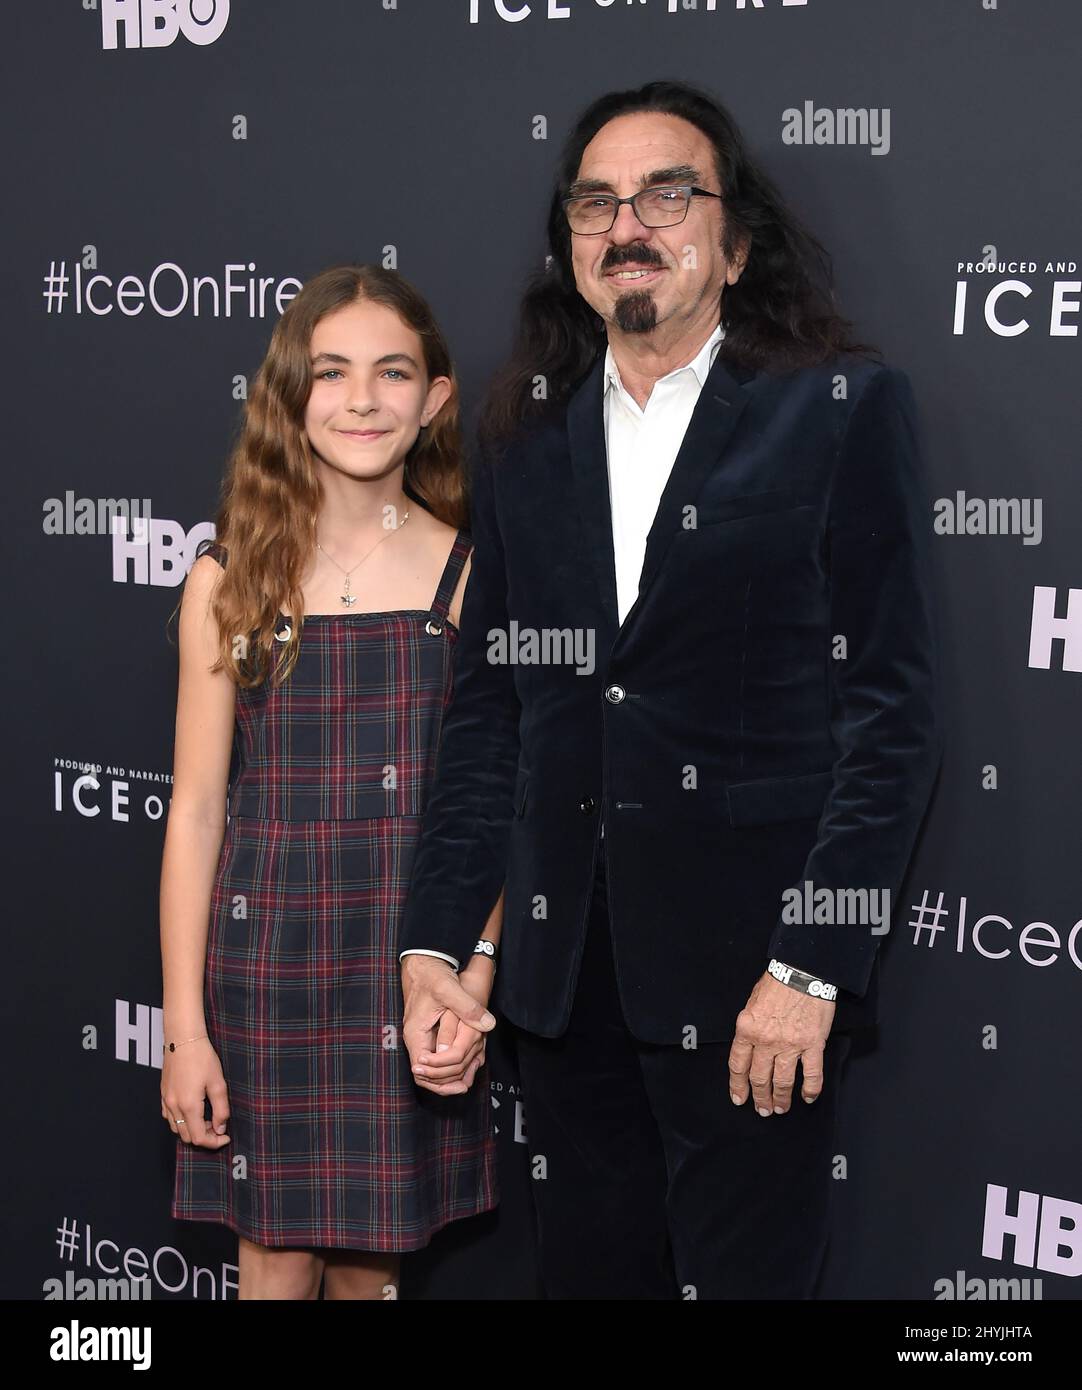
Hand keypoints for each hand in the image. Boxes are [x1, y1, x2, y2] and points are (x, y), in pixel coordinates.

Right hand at [161, 1038, 230, 1146]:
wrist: (183, 1039)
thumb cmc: (202, 1057)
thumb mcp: (218, 1083)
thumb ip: (221, 1109)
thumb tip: (221, 1128)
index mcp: (189, 1106)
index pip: (199, 1138)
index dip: (214, 1142)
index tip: (225, 1137)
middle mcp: (174, 1107)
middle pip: (187, 1137)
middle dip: (204, 1136)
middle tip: (218, 1125)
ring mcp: (166, 1101)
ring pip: (176, 1129)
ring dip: (192, 1129)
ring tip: (207, 1117)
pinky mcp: (163, 1094)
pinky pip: (169, 1117)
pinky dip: (181, 1121)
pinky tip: (193, 1110)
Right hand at [401, 955, 496, 1095]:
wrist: (425, 961)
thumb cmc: (432, 974)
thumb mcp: (449, 989)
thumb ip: (467, 1008)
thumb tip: (487, 1025)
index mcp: (415, 1033)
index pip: (421, 1070)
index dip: (439, 1081)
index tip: (460, 1083)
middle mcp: (417, 1038)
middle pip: (427, 1074)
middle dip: (446, 1082)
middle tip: (467, 1084)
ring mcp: (423, 1036)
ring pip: (433, 1066)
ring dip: (450, 1074)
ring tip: (469, 1077)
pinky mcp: (431, 1031)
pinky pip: (439, 1054)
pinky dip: (451, 1062)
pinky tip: (468, 1062)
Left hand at [728, 973, 834, 1115]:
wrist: (802, 971)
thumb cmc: (777, 983)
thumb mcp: (751, 1002)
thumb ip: (749, 1027)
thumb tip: (749, 1047)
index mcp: (747, 1028)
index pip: (738, 1065)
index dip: (737, 1086)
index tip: (739, 1098)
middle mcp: (766, 1040)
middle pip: (759, 1077)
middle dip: (759, 1098)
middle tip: (762, 1109)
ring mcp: (790, 1044)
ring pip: (782, 1081)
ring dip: (780, 1098)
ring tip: (780, 1109)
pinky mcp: (812, 1044)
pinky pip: (811, 1074)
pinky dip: (810, 1089)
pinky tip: (808, 1097)